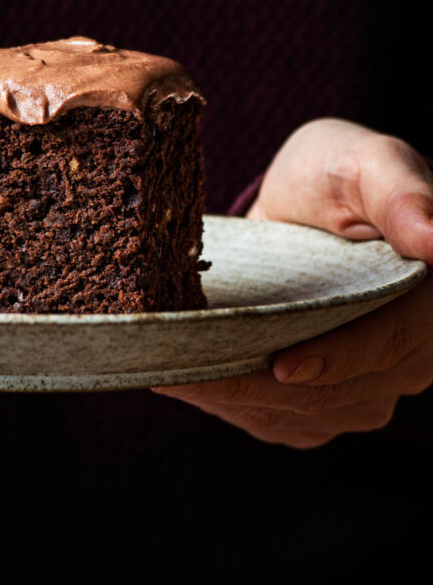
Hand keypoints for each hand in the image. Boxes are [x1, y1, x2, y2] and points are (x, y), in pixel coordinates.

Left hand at [155, 119, 432, 447]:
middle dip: (258, 387)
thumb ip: (400, 195)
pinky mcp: (334, 399)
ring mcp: (374, 382)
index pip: (386, 342)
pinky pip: (290, 422)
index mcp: (427, 295)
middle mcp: (413, 351)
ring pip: (307, 415)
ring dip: (240, 402)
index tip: (281, 366)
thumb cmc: (341, 172)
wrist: (310, 202)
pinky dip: (241, 409)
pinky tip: (198, 386)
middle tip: (181, 373)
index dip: (336, 359)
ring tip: (176, 378)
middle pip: (337, 392)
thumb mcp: (370, 163)